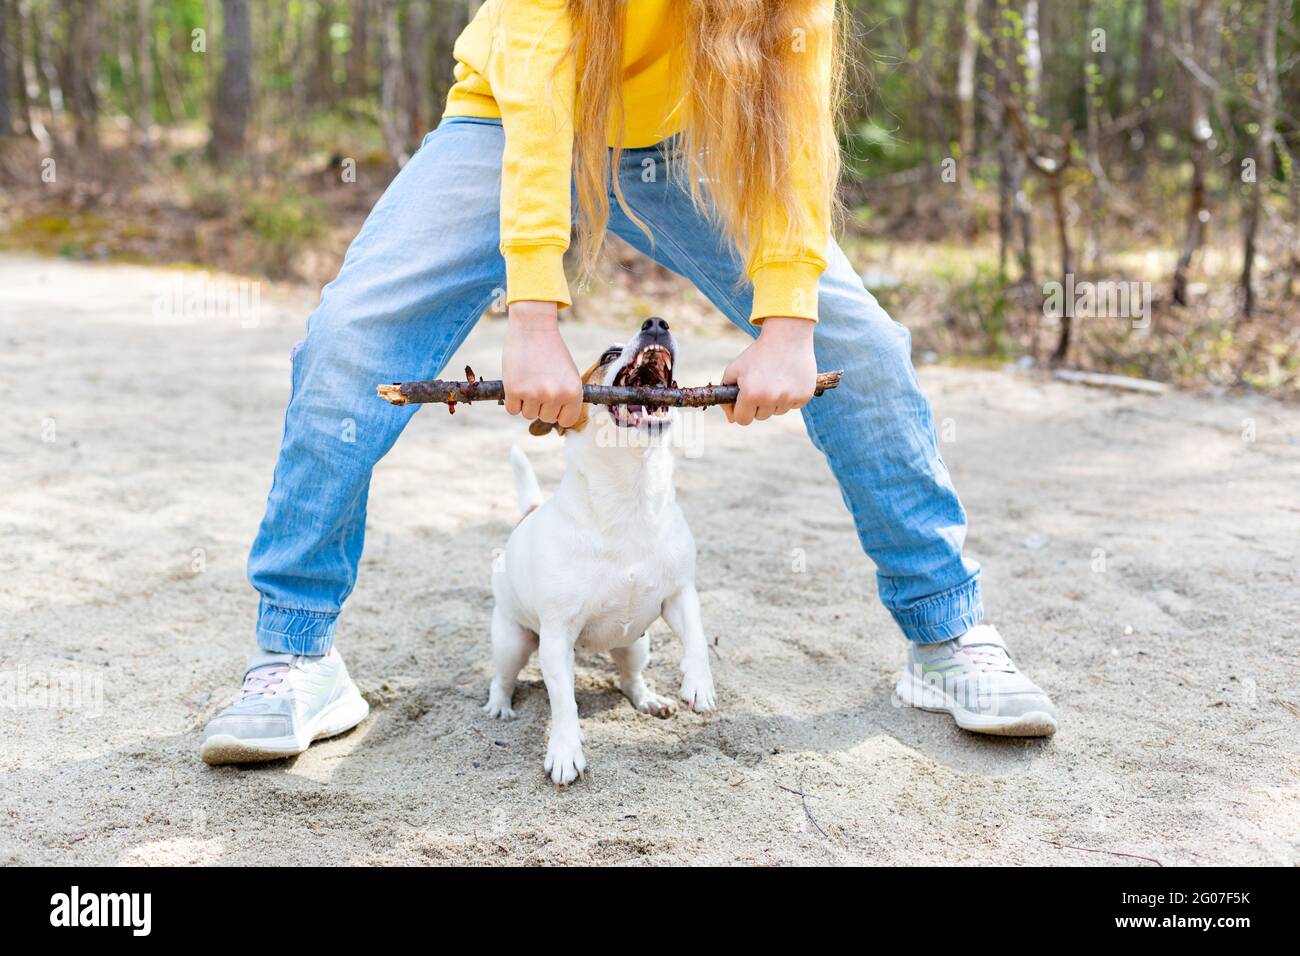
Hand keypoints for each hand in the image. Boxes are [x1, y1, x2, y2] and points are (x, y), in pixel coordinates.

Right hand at [502, 301, 582, 427]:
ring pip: (528, 414)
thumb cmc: (552, 350)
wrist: (533, 328)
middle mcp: (555, 395)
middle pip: (545, 417)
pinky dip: (512, 400)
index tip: (552, 402)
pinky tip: (517, 382)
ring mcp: (534, 394)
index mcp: (574, 392)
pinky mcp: (514, 390)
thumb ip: (566, 396)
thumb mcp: (569, 375)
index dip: (558, 412)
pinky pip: (512, 409)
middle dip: (540, 405)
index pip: (566, 421)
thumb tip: (558, 419)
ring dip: (525, 402)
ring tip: (528, 379)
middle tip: (538, 383)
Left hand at [720, 317, 817, 425]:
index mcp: (751, 394)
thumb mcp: (734, 369)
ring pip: (777, 412)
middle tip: (762, 383)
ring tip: (775, 379)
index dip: (741, 410)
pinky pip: (793, 405)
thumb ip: (725, 396)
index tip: (744, 399)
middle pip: (760, 417)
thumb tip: (731, 420)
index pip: (742, 420)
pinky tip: (788, 379)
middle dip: (758, 404)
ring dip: (774, 401)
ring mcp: (790, 398)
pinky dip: (789, 396)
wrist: (787, 336)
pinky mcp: (805, 395)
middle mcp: (771, 399)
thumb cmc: (758, 353)